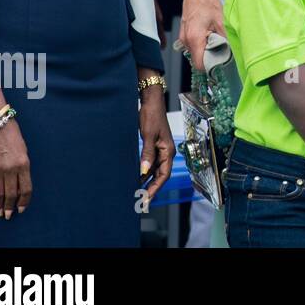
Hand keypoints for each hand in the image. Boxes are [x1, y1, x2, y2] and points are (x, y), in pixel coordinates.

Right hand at [0, 120, 30, 219]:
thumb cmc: (13, 135)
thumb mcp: (24, 151)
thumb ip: (23, 168)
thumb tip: (19, 184)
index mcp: (24, 164)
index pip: (26, 188)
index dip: (24, 201)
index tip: (22, 209)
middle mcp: (10, 168)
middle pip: (11, 194)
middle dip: (10, 207)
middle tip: (9, 215)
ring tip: (0, 212)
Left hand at [138, 84, 174, 203]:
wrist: (151, 102)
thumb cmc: (152, 116)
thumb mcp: (148, 136)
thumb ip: (147, 154)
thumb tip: (143, 171)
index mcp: (168, 151)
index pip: (163, 175)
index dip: (155, 188)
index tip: (147, 198)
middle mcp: (166, 153)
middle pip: (160, 176)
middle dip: (152, 189)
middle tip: (142, 202)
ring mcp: (160, 150)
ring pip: (154, 171)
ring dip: (147, 182)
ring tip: (137, 193)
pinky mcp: (153, 147)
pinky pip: (150, 164)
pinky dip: (144, 173)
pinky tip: (136, 178)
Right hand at [179, 0, 225, 70]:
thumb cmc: (207, 2)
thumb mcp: (222, 21)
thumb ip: (226, 39)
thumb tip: (233, 51)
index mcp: (194, 39)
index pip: (199, 64)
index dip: (211, 66)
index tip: (221, 62)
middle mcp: (186, 40)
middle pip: (197, 59)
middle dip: (210, 57)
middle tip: (222, 48)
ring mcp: (183, 37)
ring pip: (196, 52)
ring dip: (206, 49)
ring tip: (215, 38)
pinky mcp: (184, 34)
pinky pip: (193, 45)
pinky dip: (202, 43)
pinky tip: (209, 34)